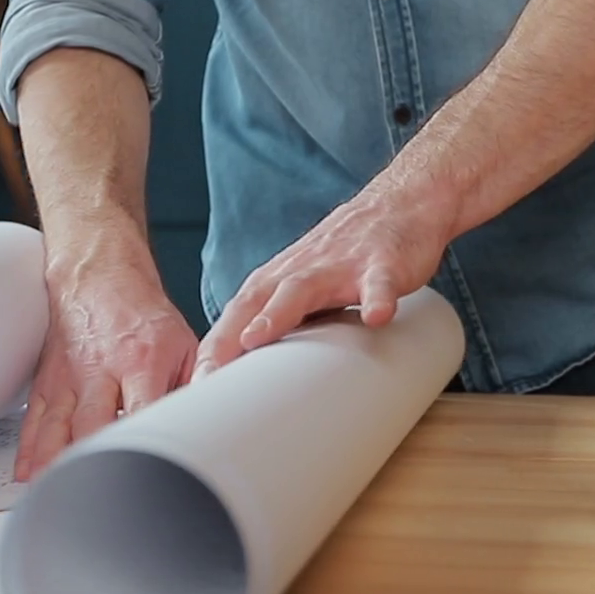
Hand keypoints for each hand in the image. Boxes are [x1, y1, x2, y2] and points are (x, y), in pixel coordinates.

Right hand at [13, 246, 196, 480]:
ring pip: (57, 428)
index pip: (141, 412)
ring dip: (54, 464)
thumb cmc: (144, 315)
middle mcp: (101, 370)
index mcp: (141, 362)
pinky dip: (29, 449)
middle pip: (92, 426)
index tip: (145, 477)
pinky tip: (27, 473)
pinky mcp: (48, 380)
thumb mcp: (184, 342)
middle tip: (97, 498)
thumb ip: (198, 382)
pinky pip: (34, 419)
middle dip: (94, 463)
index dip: (142, 446)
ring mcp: (70, 377)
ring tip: (55, 495)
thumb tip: (216, 416)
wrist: (100, 276)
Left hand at [194, 185, 455, 377]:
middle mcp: (300, 271)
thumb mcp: (303, 286)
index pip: (234, 318)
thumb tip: (254, 371)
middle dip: (226, 338)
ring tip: (256, 337)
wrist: (400, 203)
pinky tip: (378, 317)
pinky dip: (377, 298)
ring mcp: (340, 266)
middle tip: (206, 374)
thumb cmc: (346, 256)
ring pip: (303, 288)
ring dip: (277, 312)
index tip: (194, 390)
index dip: (213, 352)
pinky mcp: (383, 264)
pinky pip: (379, 283)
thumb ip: (279, 320)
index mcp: (277, 281)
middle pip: (254, 302)